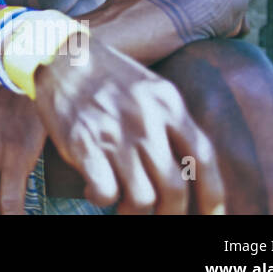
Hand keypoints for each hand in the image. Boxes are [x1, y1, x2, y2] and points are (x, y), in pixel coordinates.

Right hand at [34, 37, 225, 213]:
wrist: (59, 56)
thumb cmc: (107, 74)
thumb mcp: (150, 87)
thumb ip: (172, 121)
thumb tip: (190, 168)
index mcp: (168, 104)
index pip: (203, 159)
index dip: (213, 196)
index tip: (211, 215)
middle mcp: (146, 120)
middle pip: (175, 188)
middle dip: (172, 213)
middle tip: (162, 216)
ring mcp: (114, 133)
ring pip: (142, 198)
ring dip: (135, 211)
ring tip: (125, 204)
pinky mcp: (83, 144)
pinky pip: (105, 192)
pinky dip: (102, 199)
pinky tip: (95, 190)